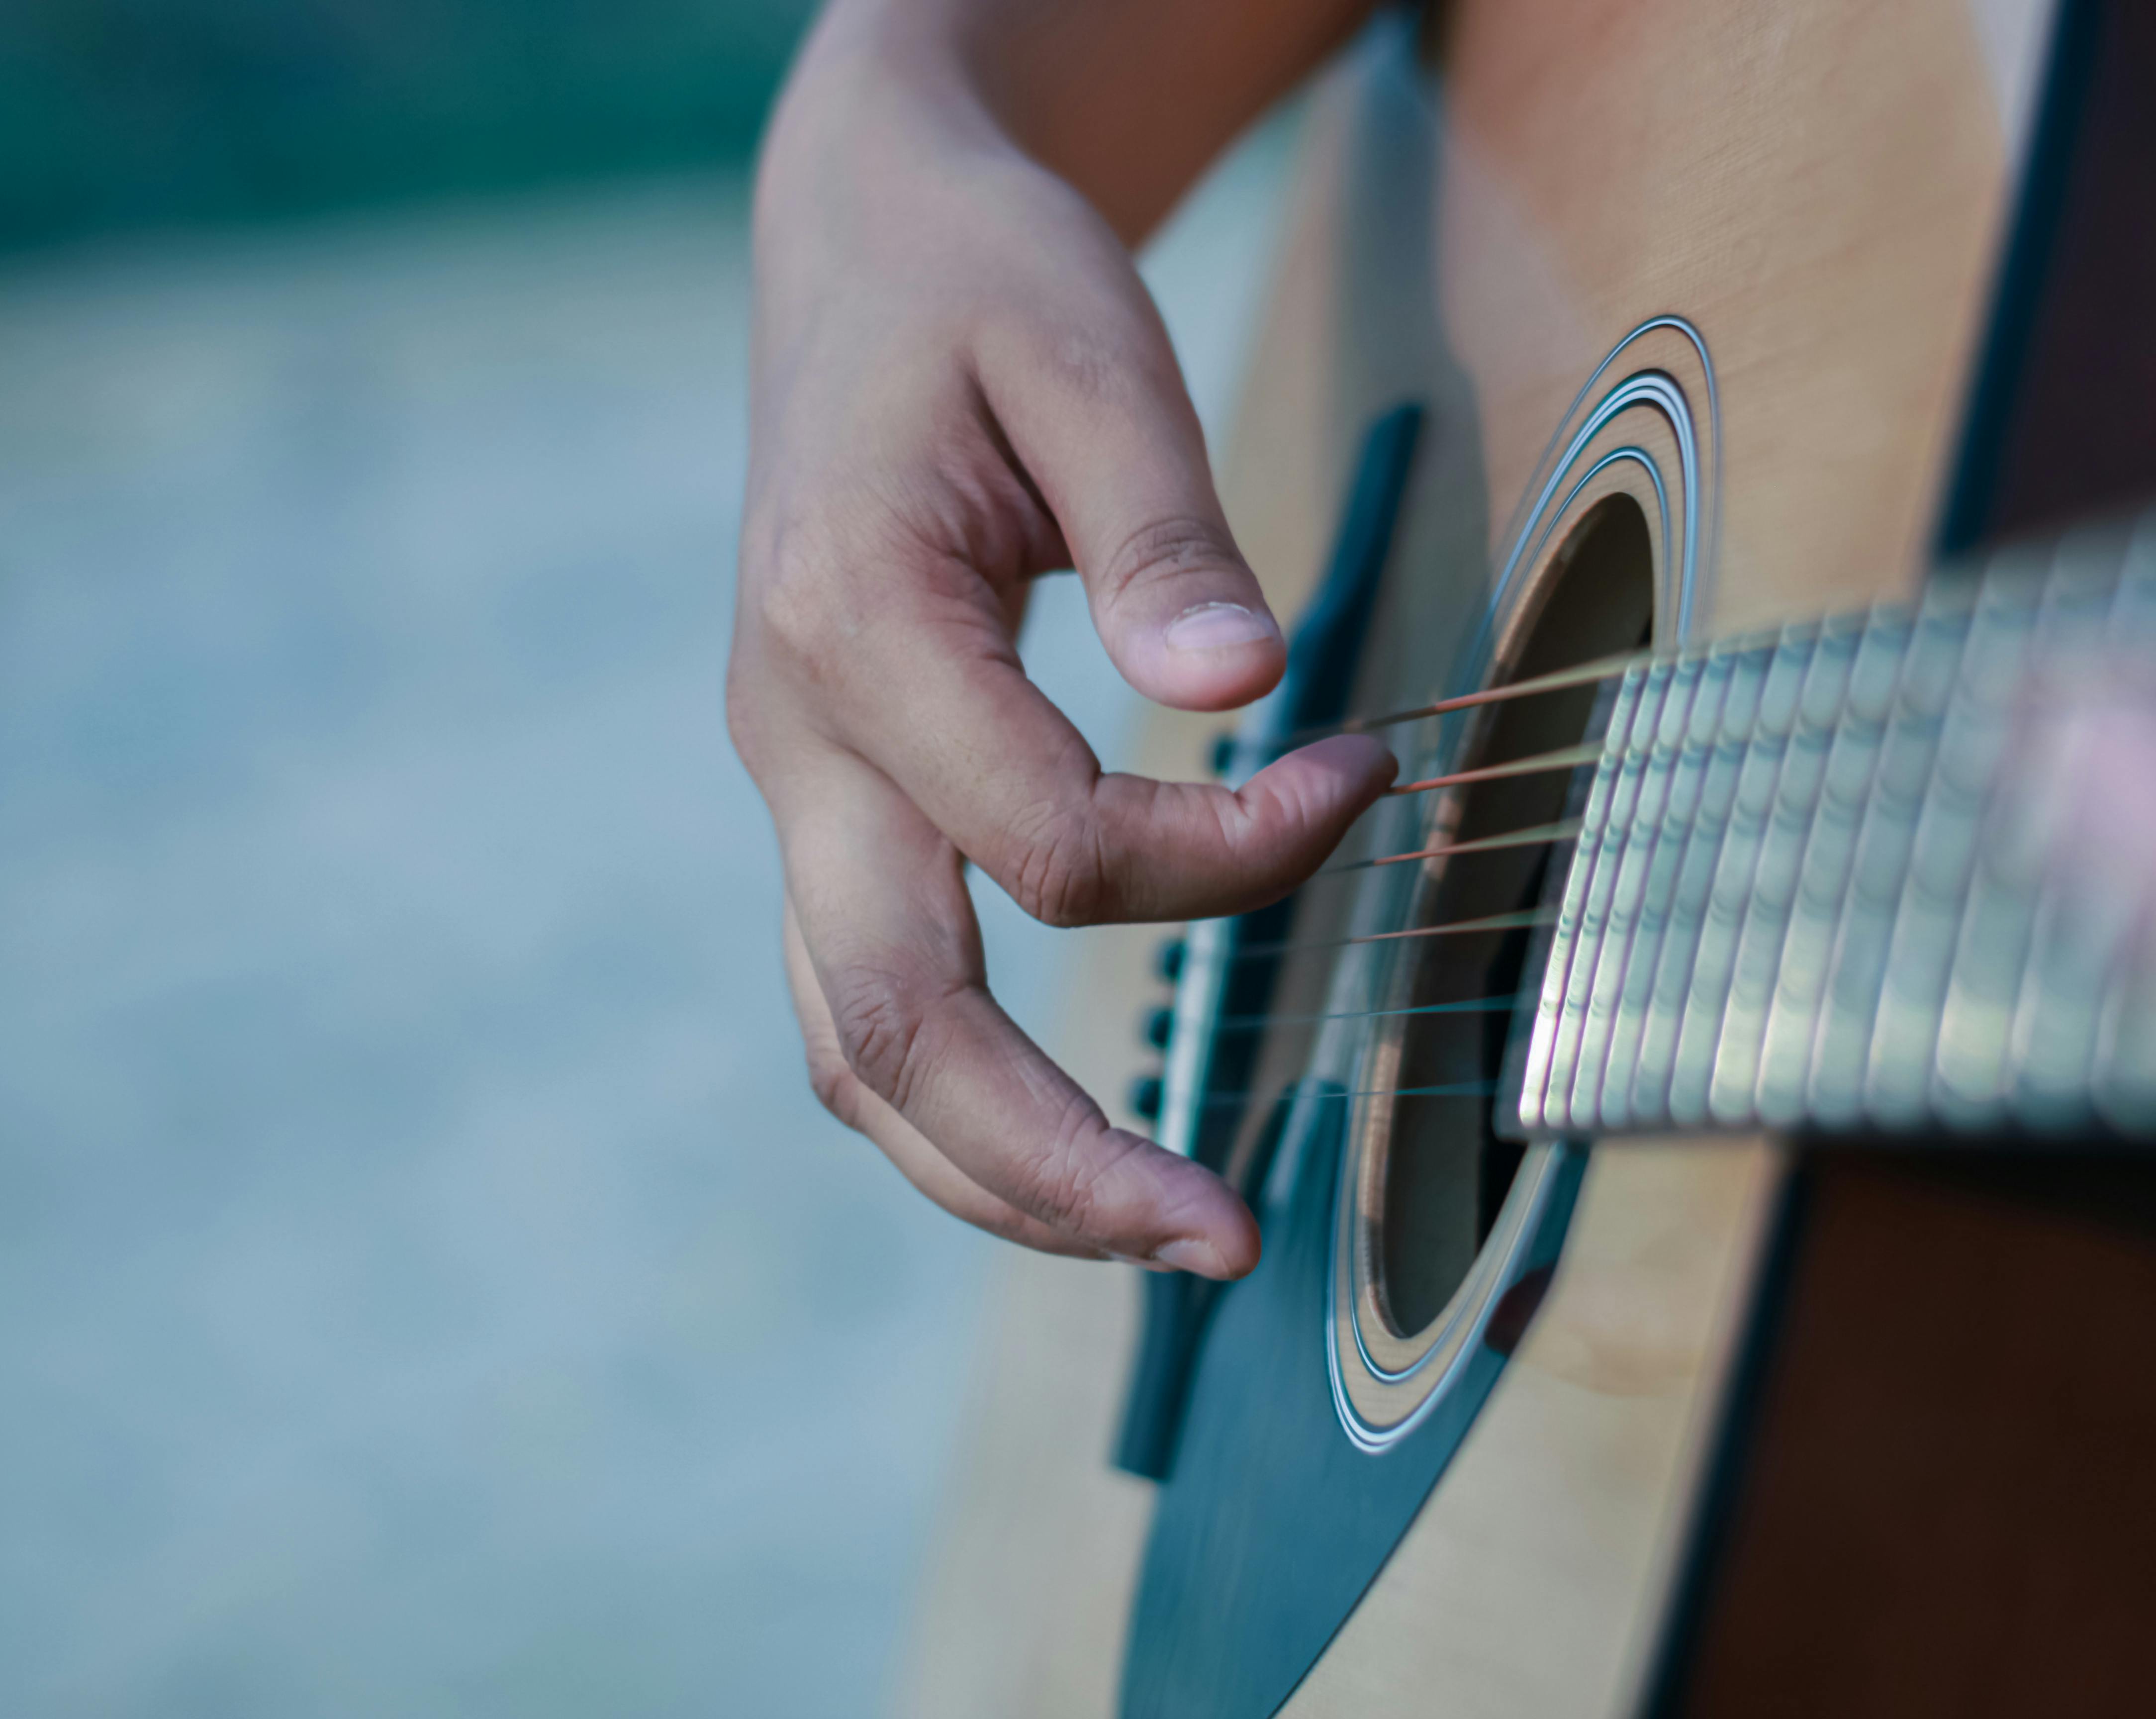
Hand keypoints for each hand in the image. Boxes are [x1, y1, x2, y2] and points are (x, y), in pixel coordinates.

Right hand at [729, 15, 1392, 1275]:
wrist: (857, 244)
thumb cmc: (979, 280)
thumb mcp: (1085, 344)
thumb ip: (1159, 522)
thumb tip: (1246, 685)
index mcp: (853, 623)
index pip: (1053, 846)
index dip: (1232, 857)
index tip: (1361, 780)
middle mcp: (794, 736)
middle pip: (894, 1029)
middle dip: (1061, 1166)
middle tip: (1228, 1240)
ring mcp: (795, 783)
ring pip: (856, 1052)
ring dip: (999, 1173)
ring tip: (1159, 1228)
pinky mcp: (828, 800)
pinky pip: (866, 998)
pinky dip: (964, 1096)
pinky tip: (1075, 1127)